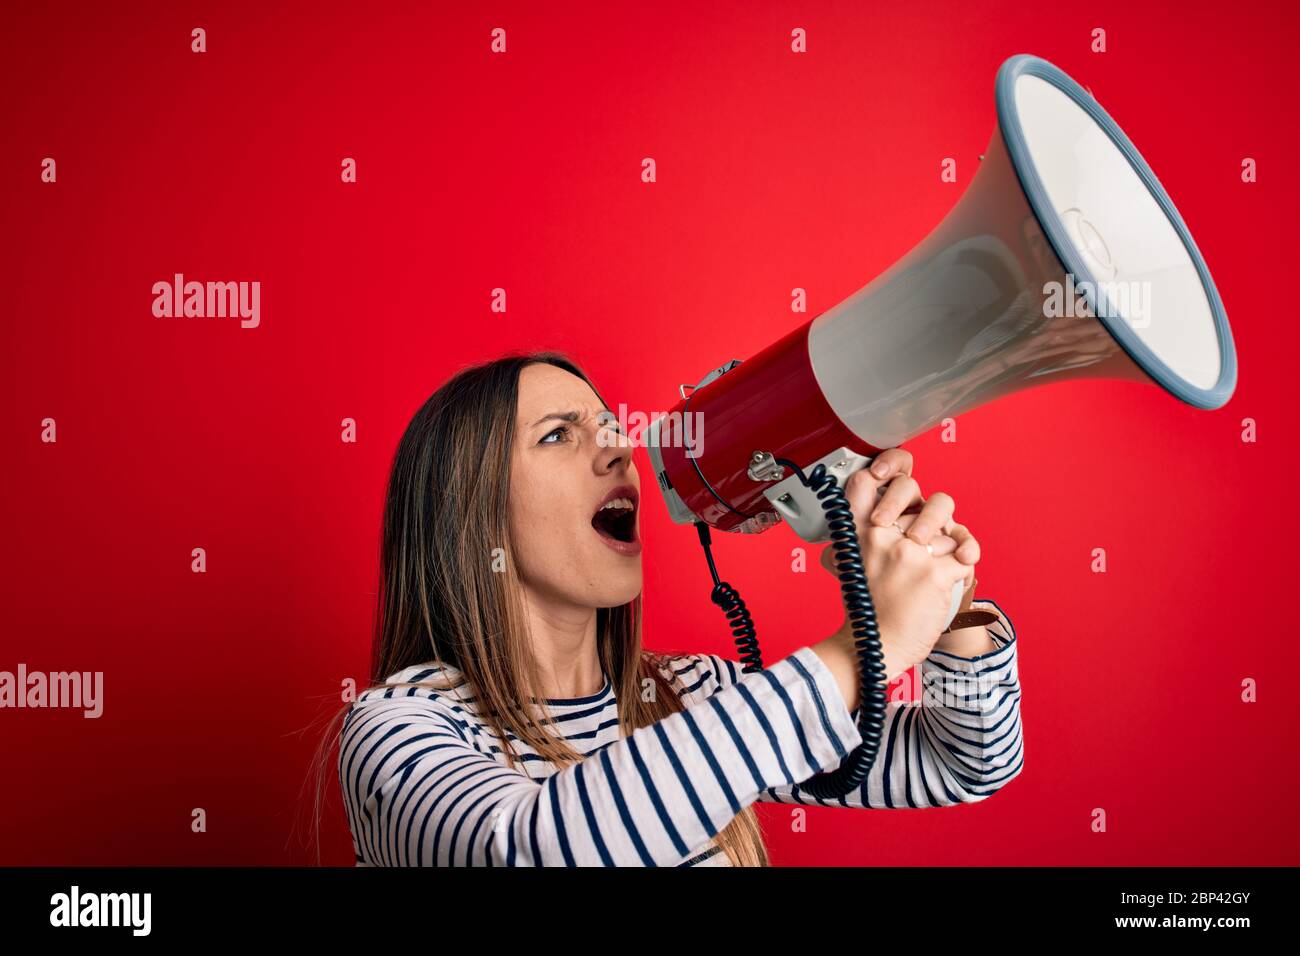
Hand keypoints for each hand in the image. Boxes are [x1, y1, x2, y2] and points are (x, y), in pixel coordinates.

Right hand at [816, 449, 978, 684]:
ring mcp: (909, 553)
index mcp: (860, 532)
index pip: (866, 481)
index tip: (889, 475)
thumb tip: (896, 504)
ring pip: (947, 529)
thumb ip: (867, 530)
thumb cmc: (869, 609)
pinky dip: (963, 572)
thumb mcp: (854, 562)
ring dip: (949, 550)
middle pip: (921, 497)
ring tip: (936, 569)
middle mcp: (882, 536)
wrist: (875, 648)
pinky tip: (949, 582)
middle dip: (935, 516)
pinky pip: (964, 557)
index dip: (885, 468)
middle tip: (926, 540)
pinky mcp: (935, 573)